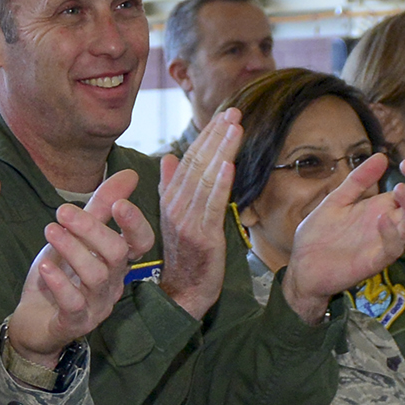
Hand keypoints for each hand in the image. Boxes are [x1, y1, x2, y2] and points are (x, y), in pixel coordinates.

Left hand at [2, 168, 150, 364]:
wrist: (32, 320)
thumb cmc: (59, 276)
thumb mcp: (76, 236)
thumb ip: (100, 207)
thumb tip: (131, 174)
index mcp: (117, 261)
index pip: (141, 242)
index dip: (135, 223)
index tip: (119, 204)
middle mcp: (113, 283)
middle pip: (116, 254)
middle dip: (91, 228)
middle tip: (62, 211)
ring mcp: (96, 305)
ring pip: (95, 275)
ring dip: (72, 249)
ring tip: (49, 231)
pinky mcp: (75, 323)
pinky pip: (73, 303)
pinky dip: (59, 282)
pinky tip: (45, 266)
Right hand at [154, 111, 241, 317]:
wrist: (183, 292)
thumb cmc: (185, 256)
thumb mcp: (174, 217)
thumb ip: (171, 187)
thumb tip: (169, 158)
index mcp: (171, 199)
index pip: (189, 160)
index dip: (207, 136)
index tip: (224, 115)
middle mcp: (176, 207)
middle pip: (197, 164)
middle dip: (217, 136)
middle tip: (234, 111)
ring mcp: (188, 222)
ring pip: (206, 179)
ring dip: (222, 151)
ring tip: (236, 128)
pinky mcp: (202, 237)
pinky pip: (211, 206)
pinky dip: (220, 185)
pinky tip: (229, 165)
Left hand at [282, 152, 404, 321]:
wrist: (301, 267)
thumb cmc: (320, 235)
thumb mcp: (337, 200)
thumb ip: (358, 180)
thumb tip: (382, 156)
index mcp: (383, 208)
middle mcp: (390, 225)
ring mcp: (384, 244)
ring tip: (400, 188)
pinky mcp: (374, 262)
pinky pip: (392, 249)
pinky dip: (390, 234)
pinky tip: (382, 218)